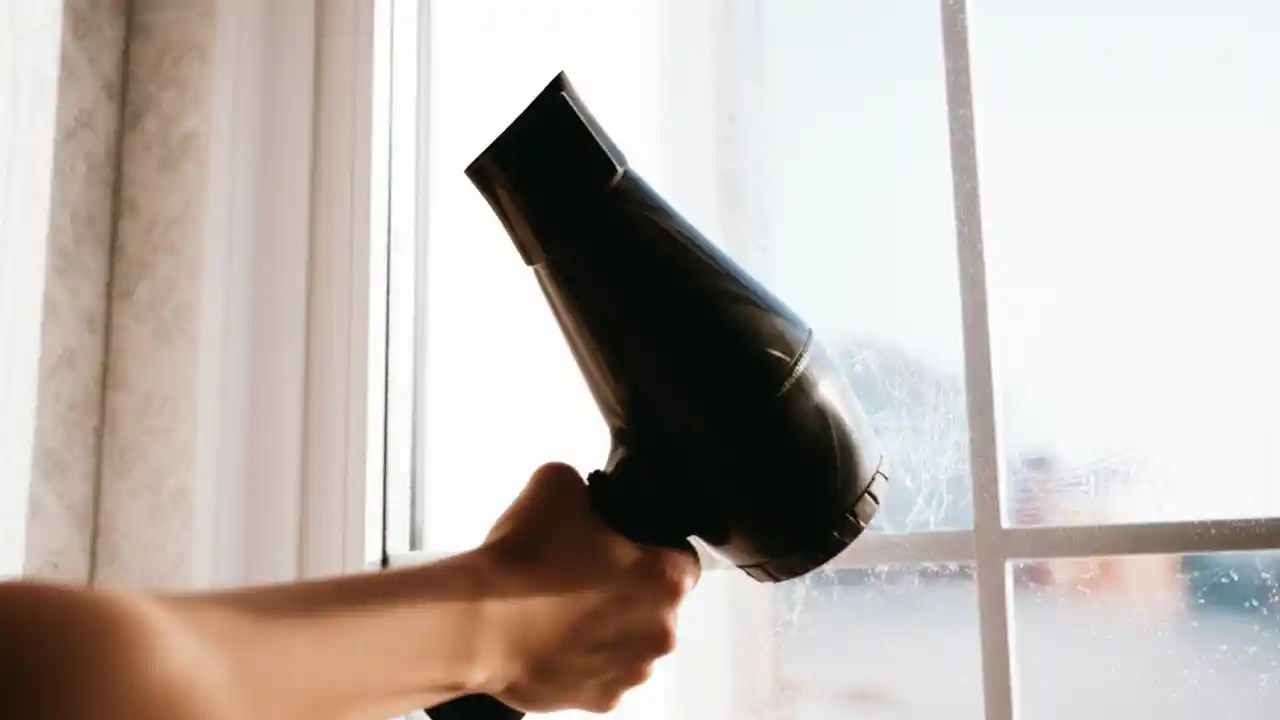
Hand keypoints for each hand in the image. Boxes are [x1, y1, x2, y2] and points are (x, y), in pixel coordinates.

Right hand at [474, 463, 699, 712]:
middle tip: (583, 571)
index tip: (622, 543)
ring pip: (629, 641)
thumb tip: (579, 493)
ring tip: (560, 607)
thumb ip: (584, 485)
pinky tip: (550, 638)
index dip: (653, 545)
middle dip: (628, 588)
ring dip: (607, 625)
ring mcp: (629, 672)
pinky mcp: (597, 700)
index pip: (683, 558)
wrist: (479, 624)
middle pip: (656, 603)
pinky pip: (600, 672)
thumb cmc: (525, 560)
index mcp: (666, 581)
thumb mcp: (558, 484)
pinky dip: (582, 658)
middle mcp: (659, 633)